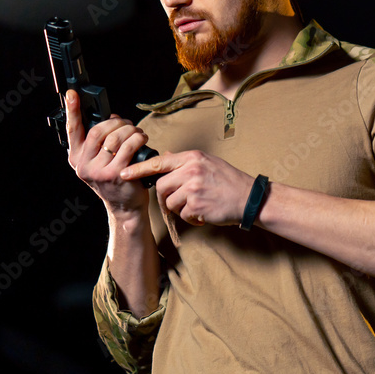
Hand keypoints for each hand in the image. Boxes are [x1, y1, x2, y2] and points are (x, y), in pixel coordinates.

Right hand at [65, 90, 150, 213]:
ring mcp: (99, 171)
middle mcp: (83, 165)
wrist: (125, 206)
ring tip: (138, 133)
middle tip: (127, 124)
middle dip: (117, 122)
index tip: (71, 93)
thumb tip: (111, 117)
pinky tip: (142, 140)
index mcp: (76, 158)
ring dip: (131, 130)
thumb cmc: (115, 178)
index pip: (72, 130)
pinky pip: (129, 146)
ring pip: (116, 137)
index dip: (72, 110)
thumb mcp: (101, 160)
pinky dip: (138, 139)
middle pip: (99, 130)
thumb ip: (101, 140)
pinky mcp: (116, 174)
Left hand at [121, 150, 256, 226]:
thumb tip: (166, 156)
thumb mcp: (208, 163)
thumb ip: (186, 162)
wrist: (249, 198)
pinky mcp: (196, 204)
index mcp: (193, 157)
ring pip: (169, 202)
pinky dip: (190, 217)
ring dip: (179, 208)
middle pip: (161, 186)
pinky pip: (181, 213)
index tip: (124, 174)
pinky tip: (203, 213)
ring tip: (196, 206)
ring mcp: (193, 187)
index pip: (159, 162)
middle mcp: (191, 170)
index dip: (139, 169)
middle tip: (177, 202)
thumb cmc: (229, 181)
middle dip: (165, 196)